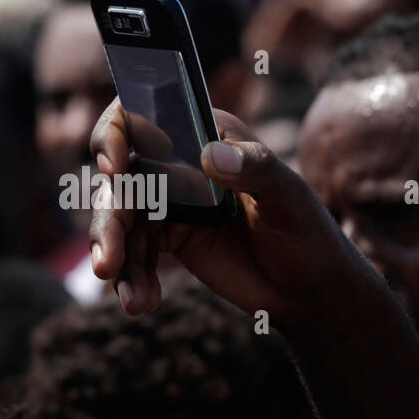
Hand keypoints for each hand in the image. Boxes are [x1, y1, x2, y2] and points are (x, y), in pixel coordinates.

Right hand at [89, 97, 418, 418]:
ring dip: (112, 252)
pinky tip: (141, 303)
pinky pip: (132, 253)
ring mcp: (170, 201)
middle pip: (121, 176)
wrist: (309, 291)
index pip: (144, 115)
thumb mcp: (289, 197)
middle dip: (109, 216)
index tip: (114, 164)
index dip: (116, 132)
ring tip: (121, 289)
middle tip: (109, 259)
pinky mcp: (167, 239)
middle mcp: (181, 162)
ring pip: (118, 217)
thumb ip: (255, 169)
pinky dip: (130, 278)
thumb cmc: (308, 232)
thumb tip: (210, 156)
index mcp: (207, 133)